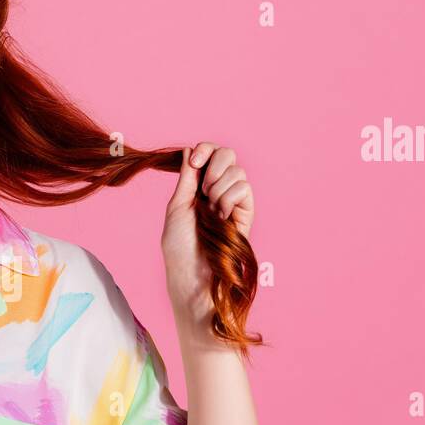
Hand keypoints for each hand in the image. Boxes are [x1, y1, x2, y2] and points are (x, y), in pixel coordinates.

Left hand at [162, 143, 255, 322]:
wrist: (193, 274)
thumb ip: (187, 178)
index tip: (194, 162)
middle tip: (204, 189)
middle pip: (228, 154)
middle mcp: (218, 191)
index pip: (209, 154)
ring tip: (211, 210)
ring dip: (219, 187)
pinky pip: (244, 187)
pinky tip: (223, 216)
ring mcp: (234, 201)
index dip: (205, 150)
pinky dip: (230, 197)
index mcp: (198, 188)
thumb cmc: (180, 247)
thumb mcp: (177, 206)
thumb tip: (189, 149)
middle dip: (214, 163)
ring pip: (237, 171)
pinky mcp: (247, 212)